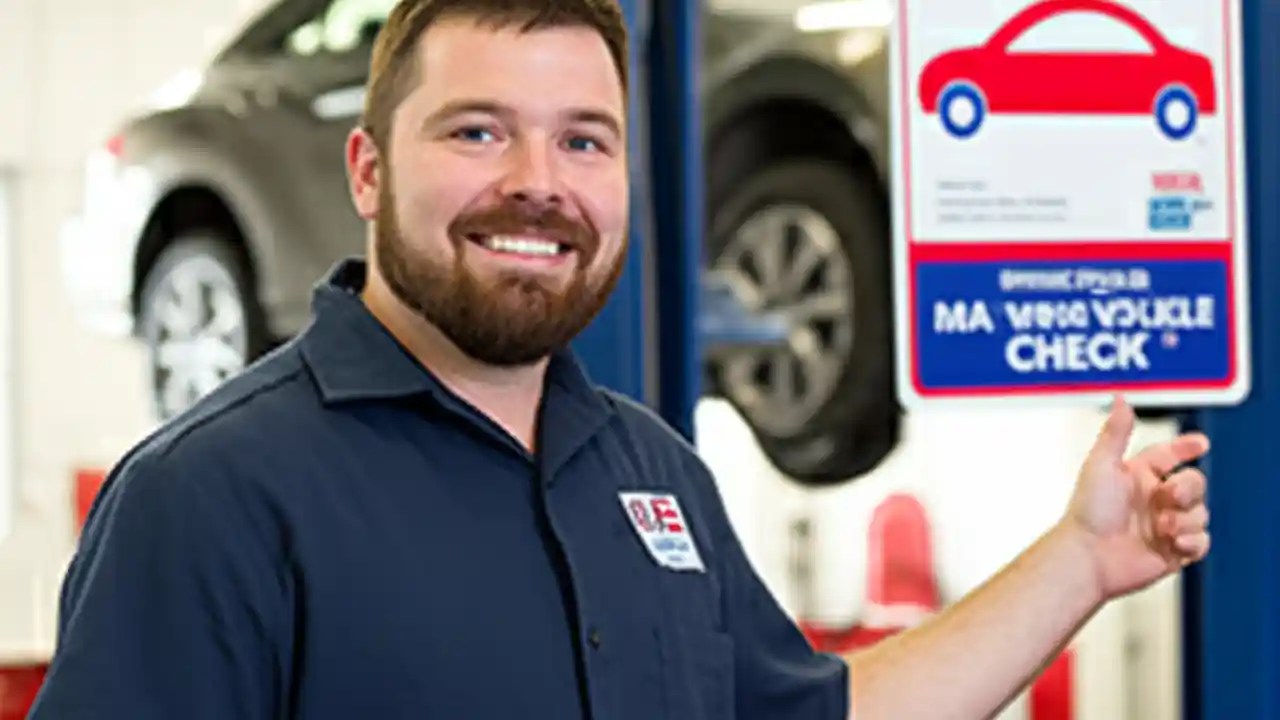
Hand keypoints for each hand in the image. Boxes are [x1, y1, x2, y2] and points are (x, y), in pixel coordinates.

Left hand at [1061, 396, 1210, 600]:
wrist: (1087, 557)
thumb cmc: (1088, 512)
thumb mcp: (1102, 464)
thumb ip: (1115, 432)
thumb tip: (1120, 398)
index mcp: (1138, 476)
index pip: (1169, 455)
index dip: (1186, 447)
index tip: (1200, 443)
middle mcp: (1153, 499)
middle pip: (1195, 482)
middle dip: (1189, 487)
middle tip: (1169, 495)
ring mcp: (1165, 525)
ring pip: (1201, 513)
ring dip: (1186, 519)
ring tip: (1162, 528)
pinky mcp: (1173, 552)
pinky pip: (1201, 542)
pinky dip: (1193, 540)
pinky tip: (1174, 542)